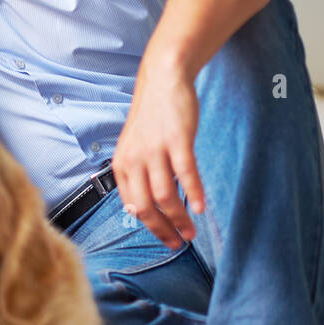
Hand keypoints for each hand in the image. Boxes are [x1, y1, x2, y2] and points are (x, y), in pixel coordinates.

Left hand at [112, 60, 205, 248]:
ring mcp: (154, 150)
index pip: (132, 206)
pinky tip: (202, 208)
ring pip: (164, 195)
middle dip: (163, 229)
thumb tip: (144, 207)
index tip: (165, 240)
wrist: (162, 80)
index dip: (149, 227)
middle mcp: (133, 160)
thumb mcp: (135, 147)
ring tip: (192, 232)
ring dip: (179, 218)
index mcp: (121, 164)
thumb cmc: (152, 118)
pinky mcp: (176, 140)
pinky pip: (185, 173)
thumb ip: (138, 174)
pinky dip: (194, 192)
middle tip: (179, 243)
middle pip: (146, 206)